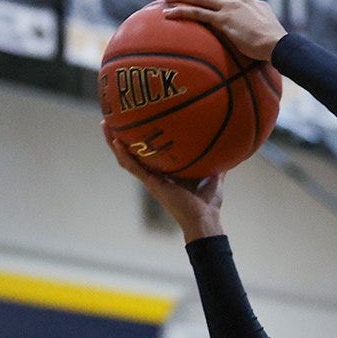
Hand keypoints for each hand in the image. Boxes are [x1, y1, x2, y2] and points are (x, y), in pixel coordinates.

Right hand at [103, 125, 223, 242]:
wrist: (204, 219)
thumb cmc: (208, 203)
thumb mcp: (214, 174)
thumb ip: (218, 161)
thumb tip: (231, 145)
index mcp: (166, 171)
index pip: (148, 151)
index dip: (140, 138)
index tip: (135, 120)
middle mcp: (154, 174)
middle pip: (131, 152)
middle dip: (119, 136)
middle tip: (110, 118)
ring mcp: (150, 179)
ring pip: (125, 158)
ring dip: (113, 142)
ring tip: (105, 124)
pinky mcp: (151, 184)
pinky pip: (133, 167)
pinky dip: (124, 155)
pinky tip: (116, 142)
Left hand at [162, 0, 286, 60]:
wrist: (278, 44)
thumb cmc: (278, 43)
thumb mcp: (271, 27)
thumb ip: (262, 23)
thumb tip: (260, 29)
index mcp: (251, 1)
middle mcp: (238, 0)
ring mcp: (229, 9)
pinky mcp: (222, 20)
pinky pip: (197, 13)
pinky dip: (181, 12)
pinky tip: (168, 14)